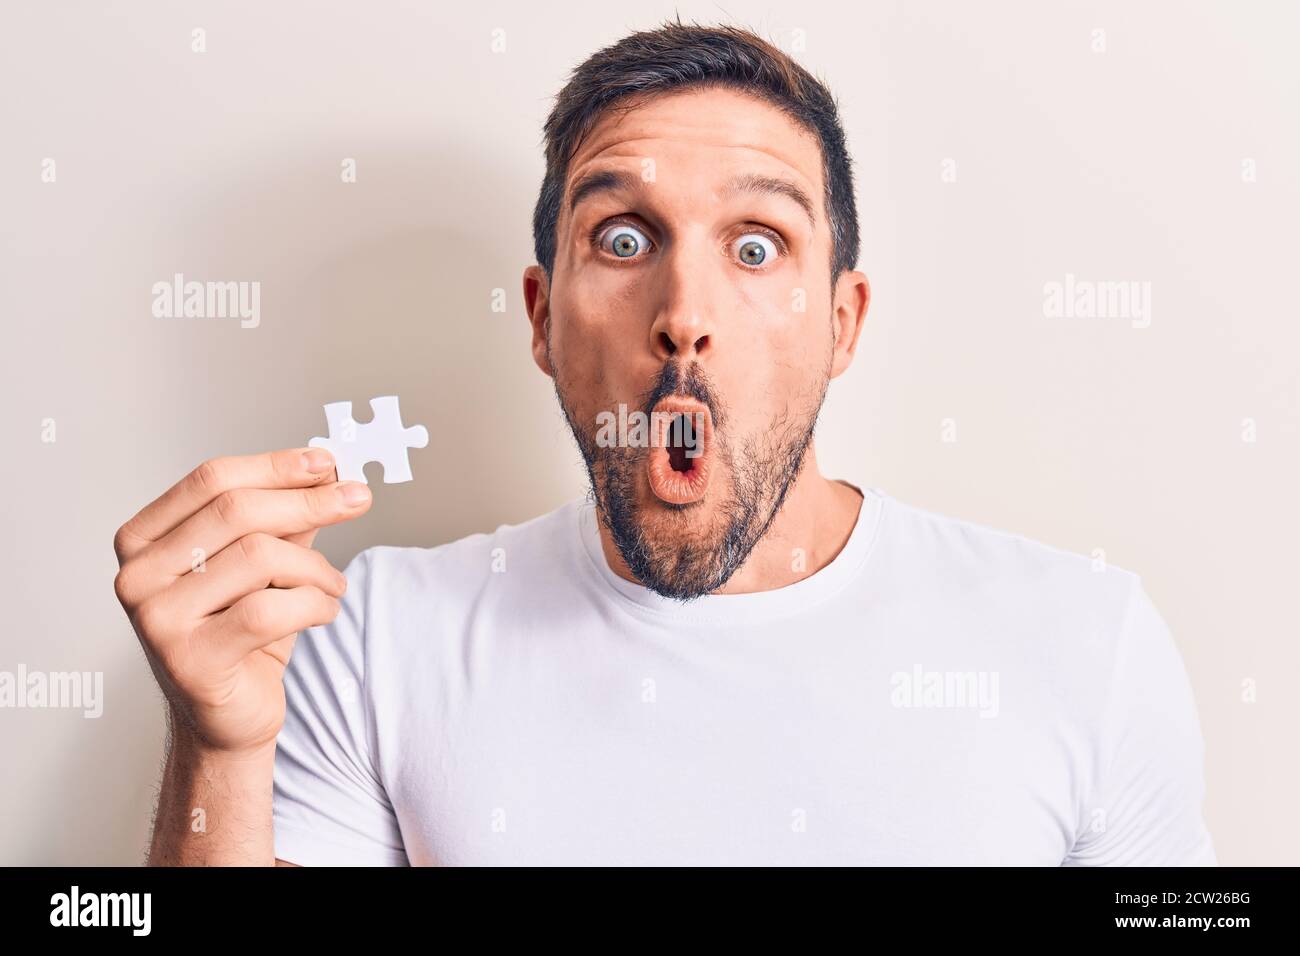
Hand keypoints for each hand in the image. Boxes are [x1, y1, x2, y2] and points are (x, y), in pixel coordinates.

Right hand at [113, 447, 371, 754]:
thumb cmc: (243, 633)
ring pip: (259, 556)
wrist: (228, 716)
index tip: (329, 463)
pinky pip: (269, 610)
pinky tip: (324, 611)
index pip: (211, 479)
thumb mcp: (263, 563)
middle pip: (236, 510)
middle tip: (358, 500)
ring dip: (315, 568)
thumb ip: (285, 516)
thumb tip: (328, 469)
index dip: (276, 466)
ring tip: (333, 585)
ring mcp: (155, 620)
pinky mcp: (190, 661)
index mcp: (143, 539)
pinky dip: (313, 604)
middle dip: (309, 502)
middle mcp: (137, 575)